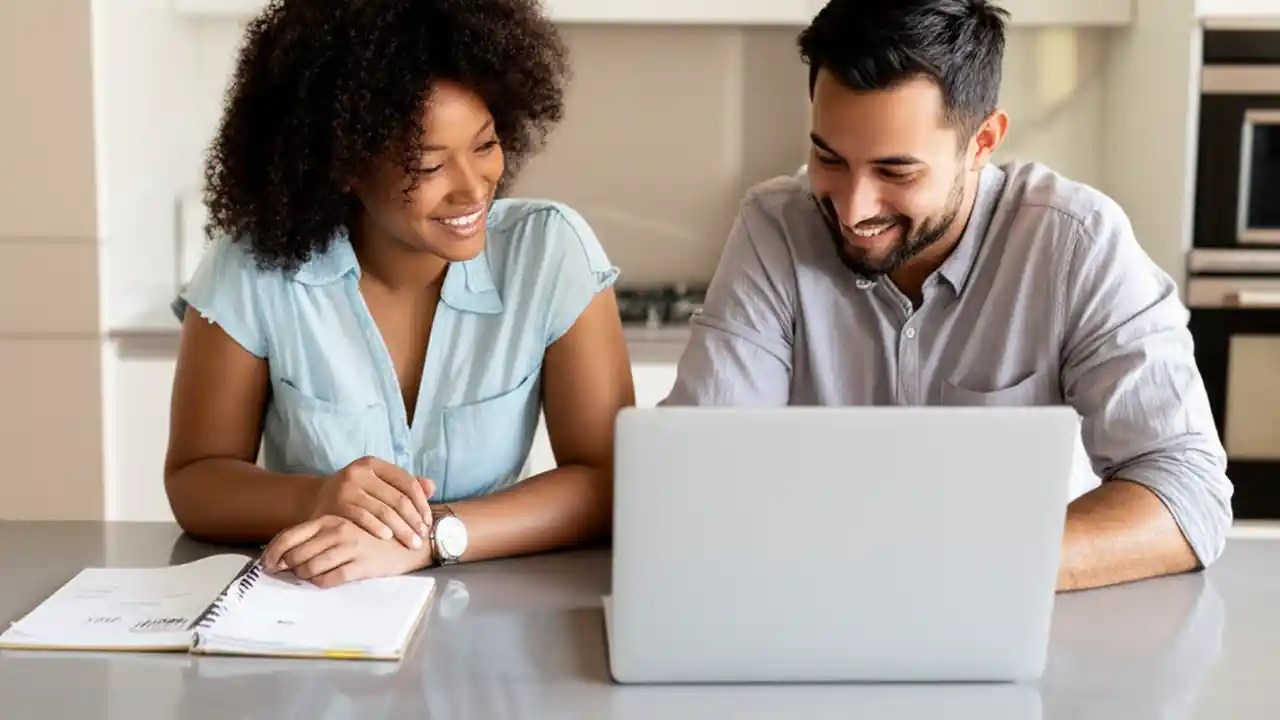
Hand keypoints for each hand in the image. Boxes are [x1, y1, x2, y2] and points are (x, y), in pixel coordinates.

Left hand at [264, 515, 432, 587]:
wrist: (413, 540)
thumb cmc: (375, 535)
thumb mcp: (345, 526)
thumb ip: (316, 536)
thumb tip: (282, 556)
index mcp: (330, 519)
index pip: (289, 536)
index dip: (273, 553)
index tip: (269, 565)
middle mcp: (337, 530)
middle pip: (296, 556)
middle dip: (289, 568)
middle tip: (291, 574)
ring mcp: (350, 547)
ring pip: (310, 569)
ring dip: (305, 577)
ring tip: (312, 576)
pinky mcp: (361, 565)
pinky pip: (329, 580)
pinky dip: (322, 583)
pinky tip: (328, 580)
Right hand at [309, 456, 435, 550]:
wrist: (316, 500)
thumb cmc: (355, 494)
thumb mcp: (377, 484)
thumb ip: (403, 485)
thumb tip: (432, 487)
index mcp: (374, 464)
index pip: (407, 482)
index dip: (421, 503)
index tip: (428, 521)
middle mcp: (360, 471)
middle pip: (398, 498)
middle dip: (414, 520)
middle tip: (423, 536)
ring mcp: (347, 487)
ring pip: (384, 510)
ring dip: (401, 529)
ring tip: (412, 542)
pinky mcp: (337, 505)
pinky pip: (363, 518)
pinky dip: (378, 528)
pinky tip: (388, 538)